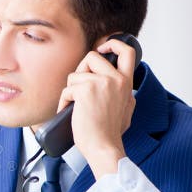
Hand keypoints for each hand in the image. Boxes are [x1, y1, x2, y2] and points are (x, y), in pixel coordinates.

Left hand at [57, 38, 136, 177]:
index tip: (102, 48)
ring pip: (75, 74)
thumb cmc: (110, 132)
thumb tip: (116, 81)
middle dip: (80, 71)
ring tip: (76, 106)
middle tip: (78, 88)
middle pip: (92, 57)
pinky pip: (67, 89)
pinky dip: (64, 101)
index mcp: (127, 83)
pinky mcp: (85, 90)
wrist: (104, 147)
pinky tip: (69, 112)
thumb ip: (122, 91)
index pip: (127, 51)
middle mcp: (117, 79)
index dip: (113, 43)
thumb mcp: (126, 107)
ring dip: (71, 90)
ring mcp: (102, 83)